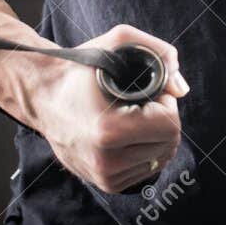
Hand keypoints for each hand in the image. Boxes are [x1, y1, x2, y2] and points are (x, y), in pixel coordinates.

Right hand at [26, 24, 188, 193]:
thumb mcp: (117, 41)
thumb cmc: (80, 68)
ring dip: (156, 136)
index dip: (167, 103)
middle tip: (143, 102)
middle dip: (164, 119)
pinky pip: (146, 169)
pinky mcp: (106, 184)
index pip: (170, 125)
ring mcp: (104, 176)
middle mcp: (105, 160)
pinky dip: (145, 150)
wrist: (43, 96)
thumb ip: (159, 53)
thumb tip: (182, 90)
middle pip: (169, 144)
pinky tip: (128, 133)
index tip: (150, 91)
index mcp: (108, 130)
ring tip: (132, 116)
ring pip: (160, 159)